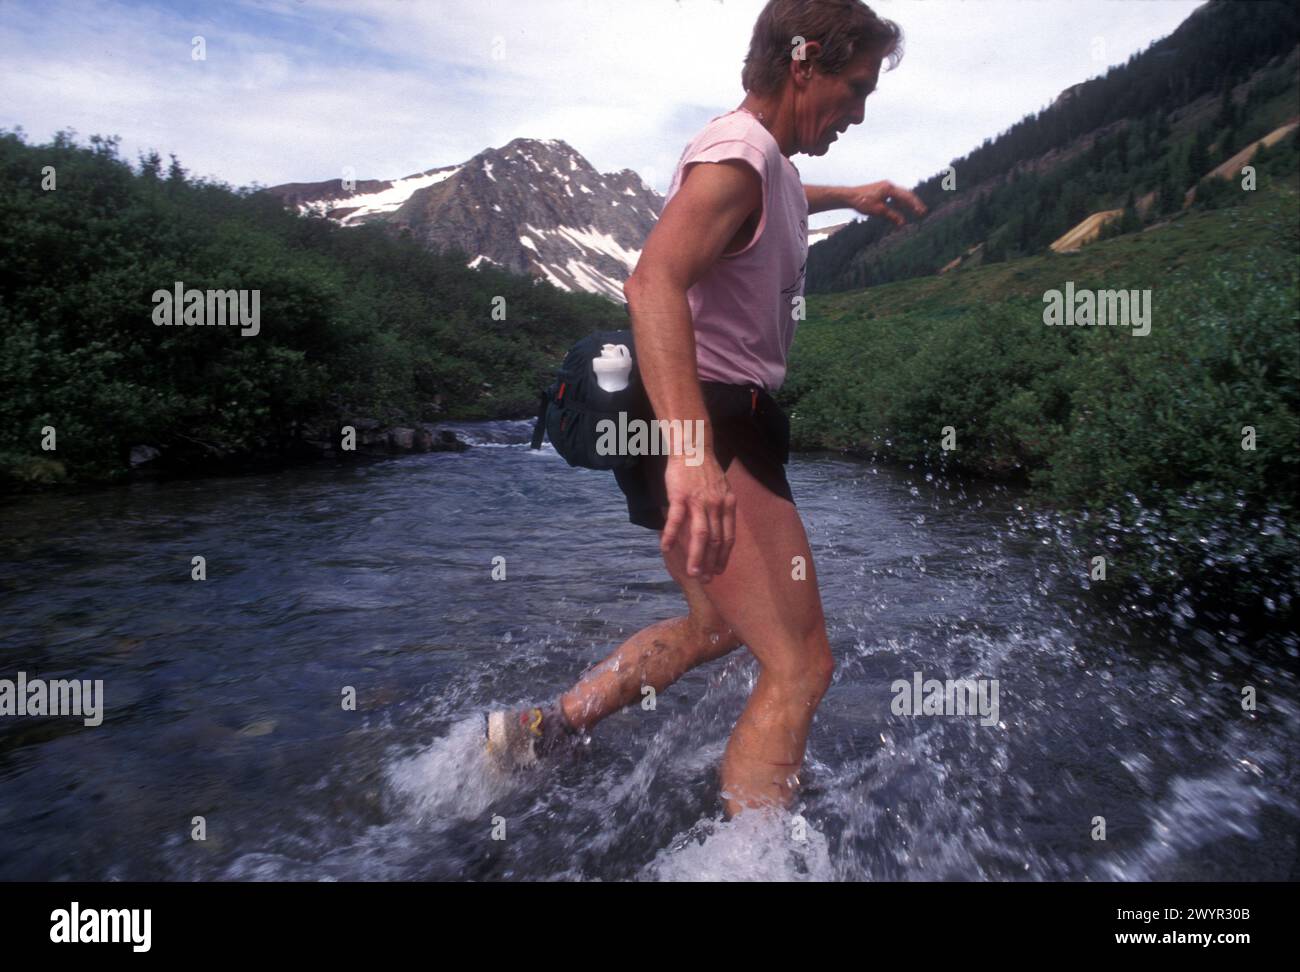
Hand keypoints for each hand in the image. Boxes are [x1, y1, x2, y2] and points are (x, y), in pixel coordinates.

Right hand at [660, 452, 735, 581]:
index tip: (719, 571)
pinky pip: (676, 520)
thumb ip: (722, 509)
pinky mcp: (680, 496)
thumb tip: (720, 529)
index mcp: (728, 505)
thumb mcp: (722, 489)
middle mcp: (716, 506)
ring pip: (700, 535)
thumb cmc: (705, 470)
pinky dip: (670, 535)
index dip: (724, 557)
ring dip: (696, 557)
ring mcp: (698, 501)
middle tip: (707, 580)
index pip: (728, 537)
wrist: (693, 448)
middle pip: (716, 541)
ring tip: (692, 573)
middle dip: (711, 563)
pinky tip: (665, 548)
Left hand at [842, 181, 927, 227]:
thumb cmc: (862, 202)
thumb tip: (903, 223)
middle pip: (905, 194)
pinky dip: (898, 203)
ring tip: (915, 211)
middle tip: (922, 212)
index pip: (906, 197)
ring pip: (900, 195)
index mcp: (889, 188)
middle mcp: (888, 186)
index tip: (922, 212)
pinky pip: (893, 196)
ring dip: (907, 204)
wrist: (849, 196)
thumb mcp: (878, 211)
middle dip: (914, 204)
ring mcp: (884, 187)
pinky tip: (900, 209)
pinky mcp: (881, 190)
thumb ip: (892, 216)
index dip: (915, 205)